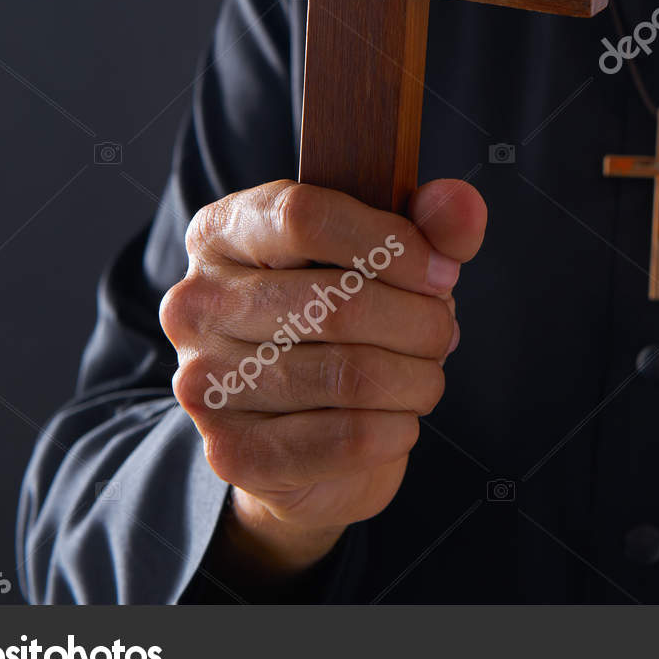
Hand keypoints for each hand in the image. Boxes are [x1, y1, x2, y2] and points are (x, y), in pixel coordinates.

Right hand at [162, 178, 486, 575]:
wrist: (304, 438)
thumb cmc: (346, 324)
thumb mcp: (389, 260)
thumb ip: (430, 225)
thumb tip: (462, 205)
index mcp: (223, 232)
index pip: (303, 217)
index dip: (390, 244)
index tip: (441, 272)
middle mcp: (196, 304)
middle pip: (337, 303)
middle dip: (419, 322)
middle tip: (441, 333)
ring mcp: (203, 382)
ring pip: (350, 375)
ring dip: (416, 379)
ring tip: (425, 375)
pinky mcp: (232, 453)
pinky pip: (346, 437)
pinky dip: (396, 427)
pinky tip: (398, 419)